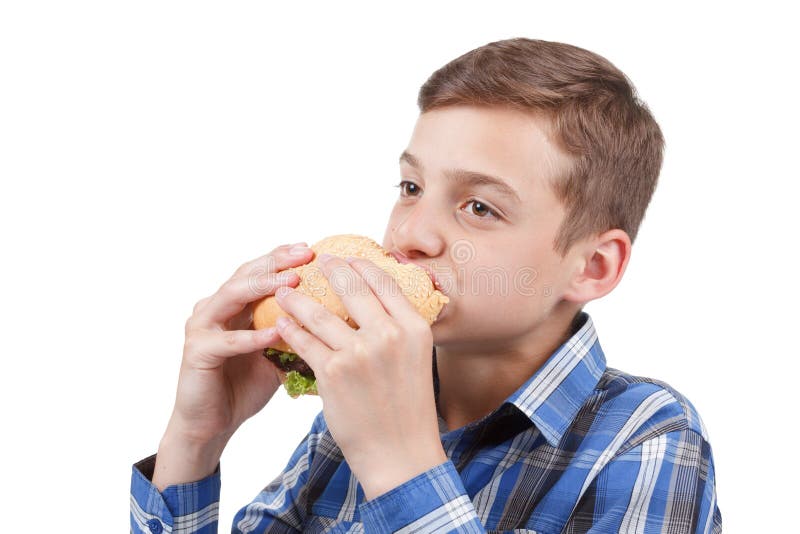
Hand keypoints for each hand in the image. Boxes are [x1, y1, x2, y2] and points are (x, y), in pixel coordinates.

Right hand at [153, 242, 312, 489]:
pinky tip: (276, 333)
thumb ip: (298, 331)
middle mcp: (216, 307)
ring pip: (232, 295)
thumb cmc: (247, 384)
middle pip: (246, 273)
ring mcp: (202, 326)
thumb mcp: (280, 352)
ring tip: (292, 282)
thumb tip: (343, 318)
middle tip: (305, 254)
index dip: (284, 256)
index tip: (314, 249)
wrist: (212, 423)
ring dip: (263, 286)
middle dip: (277, 261)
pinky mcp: (197, 352)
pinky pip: (228, 341)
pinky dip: (253, 336)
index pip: (261, 269)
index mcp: (236, 304)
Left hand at [273, 253, 446, 499]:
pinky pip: (305, 342)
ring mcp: (359, 353)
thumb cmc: (408, 409)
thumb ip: (400, 330)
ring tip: (284, 290)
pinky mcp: (333, 373)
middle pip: (352, 288)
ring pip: (320, 313)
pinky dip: (290, 330)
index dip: (362, 266)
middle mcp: (389, 335)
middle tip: (315, 261)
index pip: (384, 283)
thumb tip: (378, 305)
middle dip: (330, 269)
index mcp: (414, 328)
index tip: (347, 258)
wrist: (401, 455)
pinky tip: (282, 323)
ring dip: (297, 298)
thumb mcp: (417, 360)